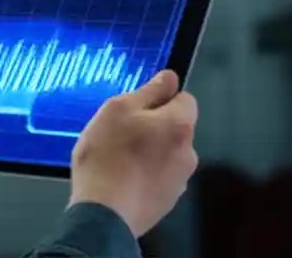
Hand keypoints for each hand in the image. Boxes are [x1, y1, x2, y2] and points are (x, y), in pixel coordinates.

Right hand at [69, 69, 198, 236]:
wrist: (104, 213)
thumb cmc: (107, 157)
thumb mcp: (117, 109)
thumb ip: (148, 91)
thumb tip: (169, 78)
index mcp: (180, 125)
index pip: (185, 98)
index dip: (161, 98)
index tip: (138, 105)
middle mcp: (188, 153)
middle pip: (174, 128)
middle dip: (153, 127)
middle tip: (121, 132)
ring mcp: (179, 180)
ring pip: (165, 154)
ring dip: (149, 152)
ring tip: (117, 158)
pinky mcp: (167, 201)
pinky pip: (158, 177)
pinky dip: (144, 174)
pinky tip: (121, 177)